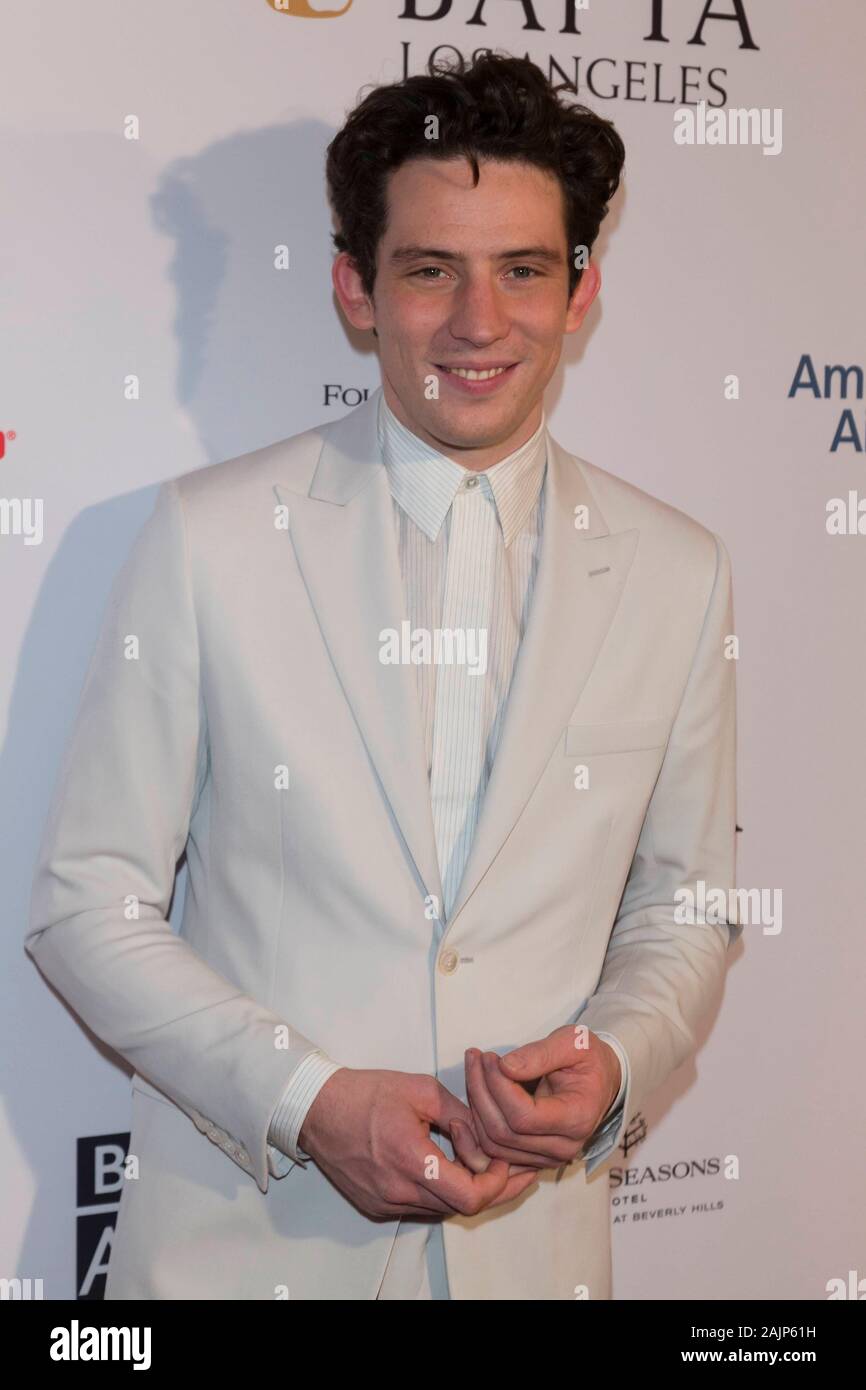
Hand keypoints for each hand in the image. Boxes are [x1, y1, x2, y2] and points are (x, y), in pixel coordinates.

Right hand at [297, 1068, 539, 1220]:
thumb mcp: (421, 1089)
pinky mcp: (377, 1206)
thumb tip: (487, 1139)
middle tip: (510, 1166)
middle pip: (461, 1208)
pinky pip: (421, 1207)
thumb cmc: (366, 1094)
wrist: (317, 1109)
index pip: (470, 1197)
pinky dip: (440, 1192)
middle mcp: (399, 1191)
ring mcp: (386, 1203)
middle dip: (491, 1187)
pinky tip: (449, 1168)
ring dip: (464, 1190)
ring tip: (482, 1163)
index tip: (503, 1159)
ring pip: (442, 1209)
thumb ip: (461, 1115)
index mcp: (411, 1160)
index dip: (497, 1183)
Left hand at [455, 1026, 621, 1171]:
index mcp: (577, 1119)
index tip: (489, 1057)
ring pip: (493, 1145)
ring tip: (475, 1069)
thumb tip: (504, 1067)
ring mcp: (546, 1159)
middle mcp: (562, 1148)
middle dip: (481, 1091)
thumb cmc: (588, 1059)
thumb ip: (540, 1053)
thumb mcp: (573, 1042)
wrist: (600, 1081)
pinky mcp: (531, 1158)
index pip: (524, 1116)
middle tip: (476, 1058)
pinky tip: (474, 1094)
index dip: (498, 1086)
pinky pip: (493, 1151)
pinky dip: (477, 1124)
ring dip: (476, 1105)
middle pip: (503, 1132)